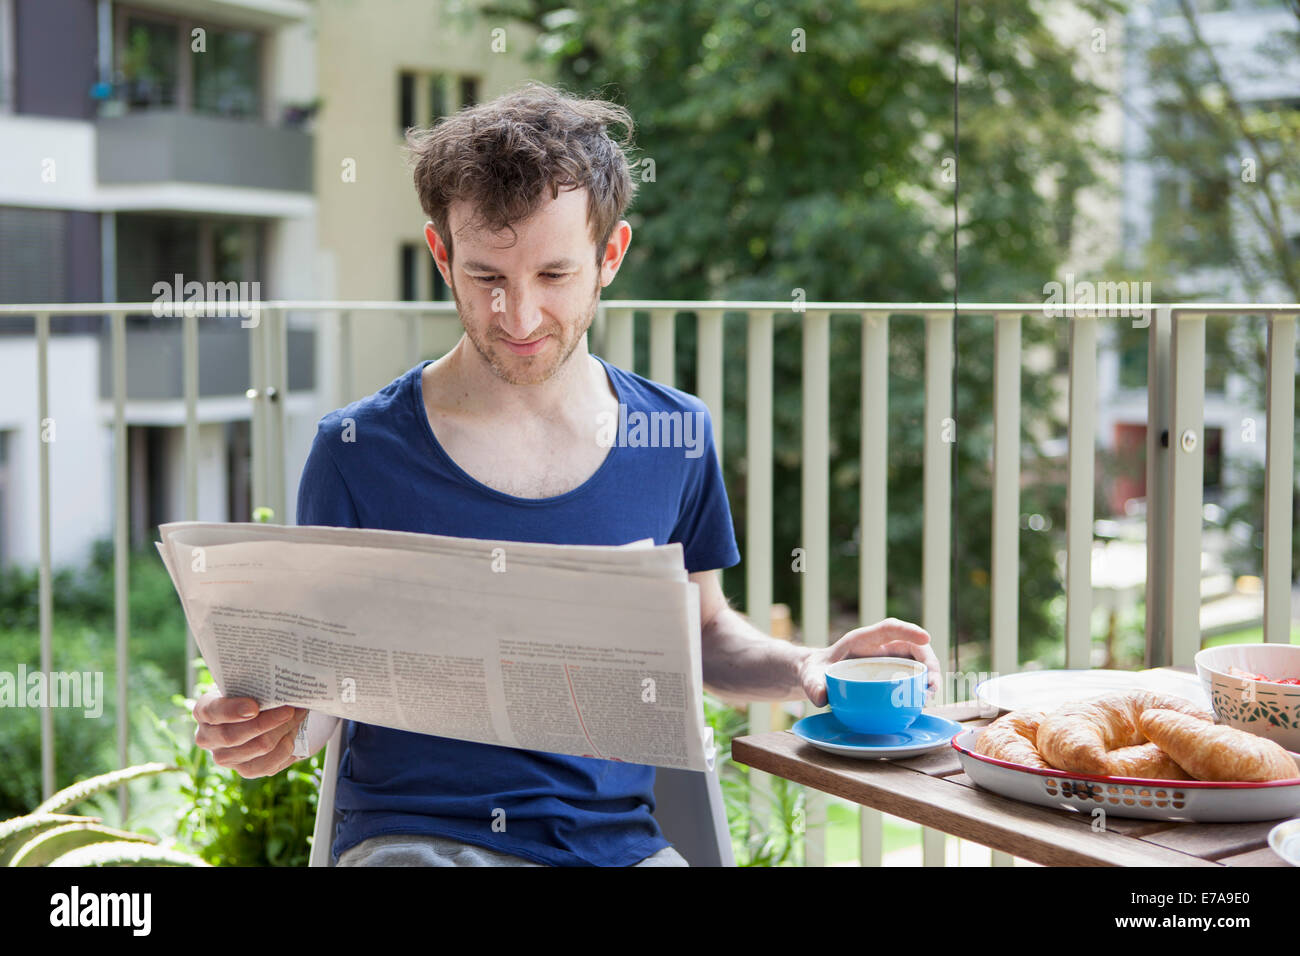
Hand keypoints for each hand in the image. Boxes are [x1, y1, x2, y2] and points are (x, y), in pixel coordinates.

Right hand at [193, 692, 307, 777]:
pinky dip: (285, 748)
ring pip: (258, 748)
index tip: (254, 707)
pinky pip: (268, 765)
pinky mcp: (245, 770)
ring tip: (298, 716)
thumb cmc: (251, 693)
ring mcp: (224, 758)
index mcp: (204, 710)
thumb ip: (255, 683)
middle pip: (235, 736)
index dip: (232, 711)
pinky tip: (293, 735)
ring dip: (283, 731)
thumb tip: (280, 685)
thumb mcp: (247, 684)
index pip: (212, 712)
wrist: (259, 714)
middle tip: (291, 709)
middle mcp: (207, 737)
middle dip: (268, 721)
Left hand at [797, 617, 939, 706]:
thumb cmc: (815, 672)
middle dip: (928, 661)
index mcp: (862, 640)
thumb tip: (822, 697)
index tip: (926, 637)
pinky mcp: (892, 674)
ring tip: (930, 695)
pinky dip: (922, 686)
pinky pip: (913, 676)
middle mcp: (880, 647)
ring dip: (930, 676)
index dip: (908, 630)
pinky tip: (923, 701)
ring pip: (918, 662)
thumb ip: (813, 685)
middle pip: (913, 646)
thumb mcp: (809, 677)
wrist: (818, 677)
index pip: (889, 628)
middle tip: (932, 684)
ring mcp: (889, 660)